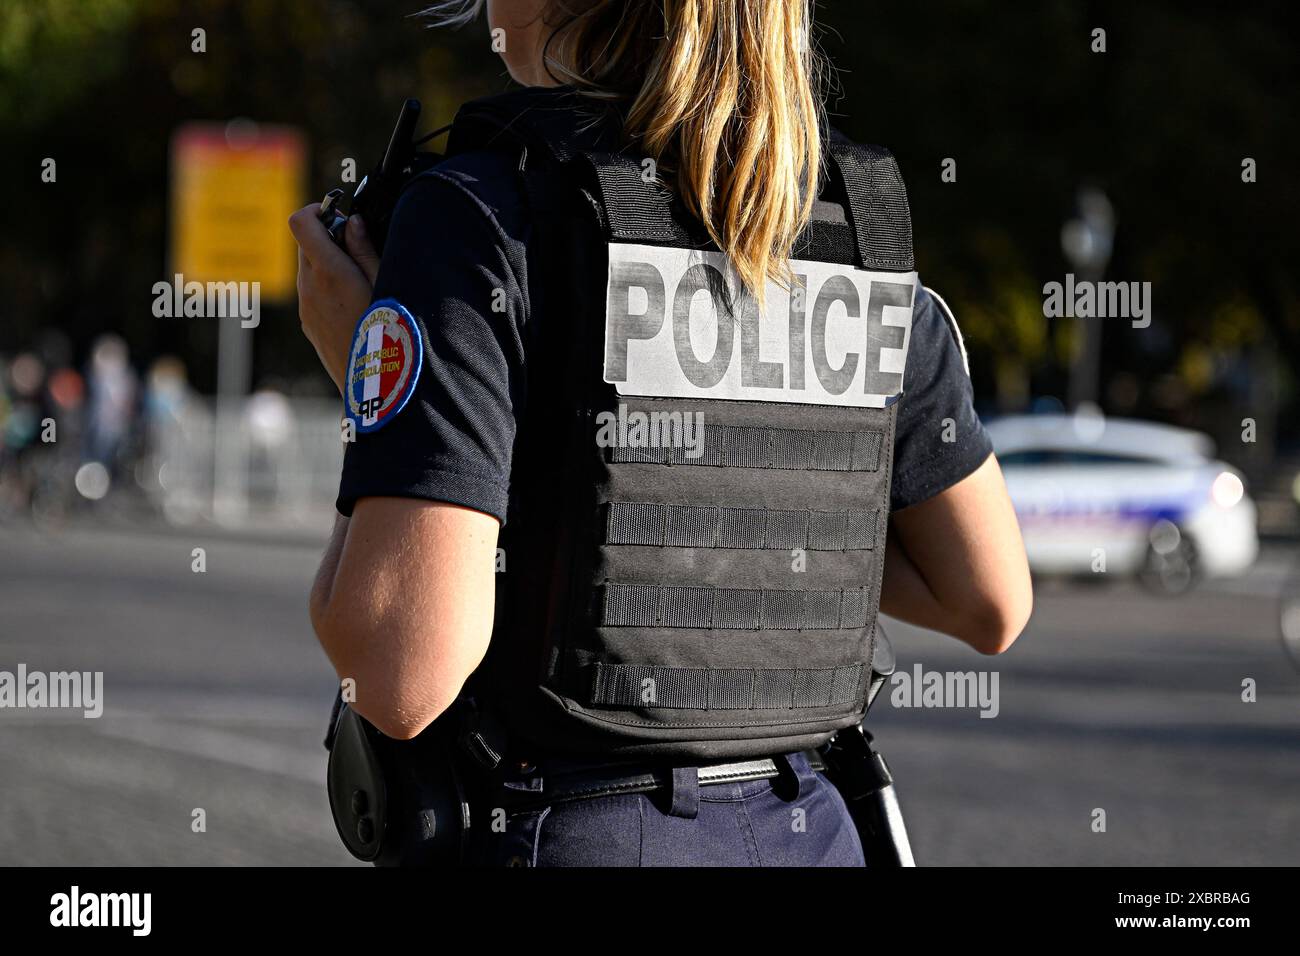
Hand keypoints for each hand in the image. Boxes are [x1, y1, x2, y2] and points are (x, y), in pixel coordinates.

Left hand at [288, 206, 380, 393]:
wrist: (371, 386)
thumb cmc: (386, 333)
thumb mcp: (385, 285)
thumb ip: (365, 250)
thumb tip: (352, 222)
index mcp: (329, 271)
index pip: (301, 222)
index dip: (317, 210)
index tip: (338, 215)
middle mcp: (309, 286)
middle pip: (305, 243)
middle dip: (328, 237)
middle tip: (358, 248)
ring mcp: (306, 306)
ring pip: (308, 268)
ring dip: (327, 262)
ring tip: (359, 280)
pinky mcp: (308, 323)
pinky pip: (310, 291)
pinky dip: (325, 285)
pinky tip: (352, 304)